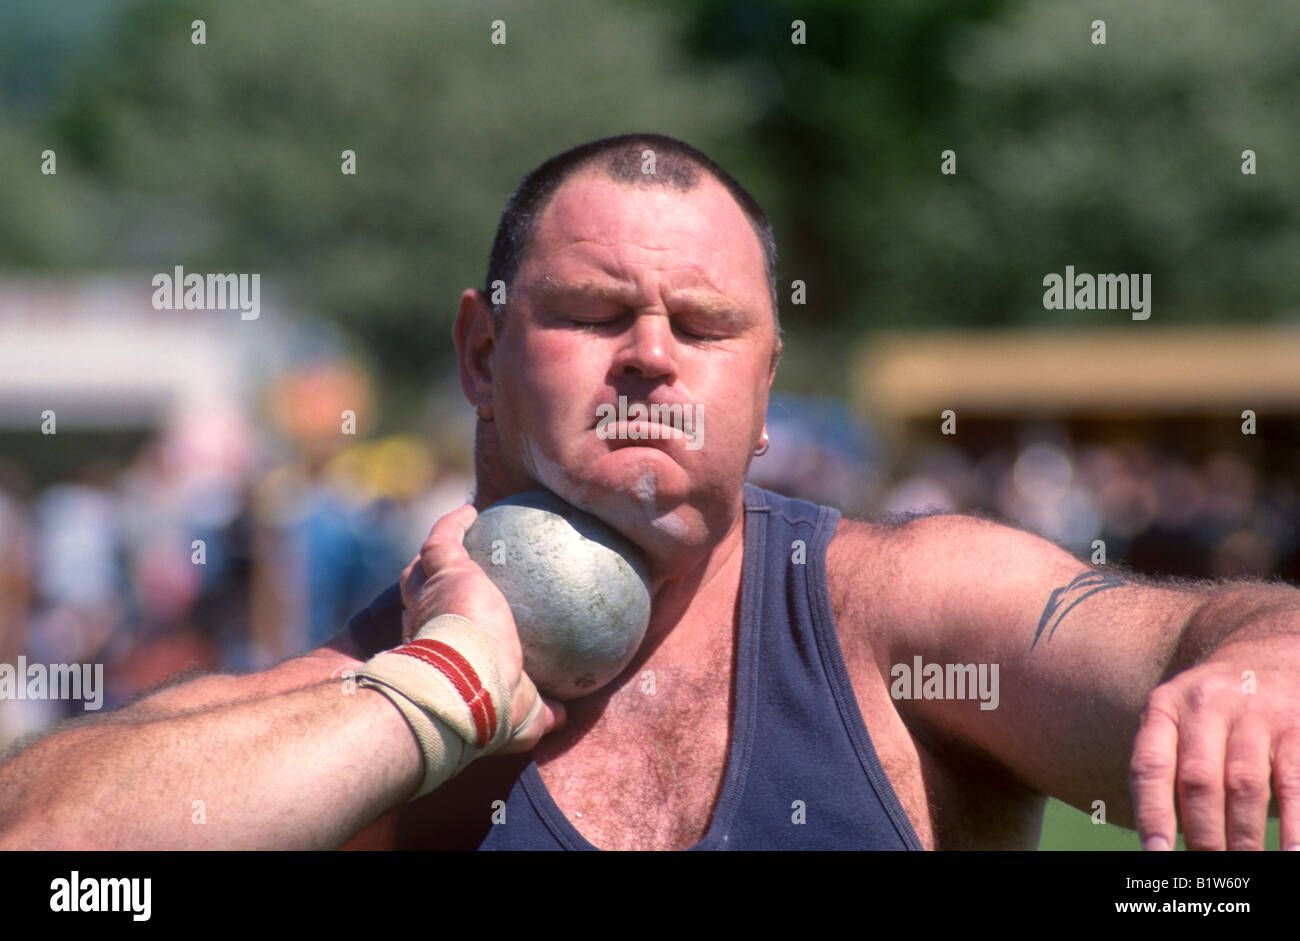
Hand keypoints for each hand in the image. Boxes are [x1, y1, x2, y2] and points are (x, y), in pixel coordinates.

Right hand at [399, 503, 565, 753]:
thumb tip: (565, 715)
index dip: (445, 627)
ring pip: (423, 569)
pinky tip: (471, 511)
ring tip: (458, 539)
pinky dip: (453, 523)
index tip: (464, 624)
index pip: (438, 636)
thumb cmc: (493, 705)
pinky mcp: (445, 572)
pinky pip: (444, 538)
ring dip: (434, 557)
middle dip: (430, 591)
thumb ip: (544, 713)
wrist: (469, 687)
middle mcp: (426, 627)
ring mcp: (431, 597)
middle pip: (422, 600)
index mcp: (442, 656)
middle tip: (454, 583)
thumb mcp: (527, 718)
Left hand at [1129, 636, 1299, 849]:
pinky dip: (1293, 821)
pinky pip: (1293, 781)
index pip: (1150, 765)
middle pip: (1198, 781)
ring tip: (1245, 867)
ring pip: (1243, 785)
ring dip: (1245, 836)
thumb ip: (1166, 767)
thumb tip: (1162, 841)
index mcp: (1165, 707)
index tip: (1156, 854)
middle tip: (1208, 868)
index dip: (1152, 813)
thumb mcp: (1177, 719)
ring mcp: (1254, 713)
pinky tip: (1292, 851)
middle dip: (1204, 834)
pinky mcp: (1296, 725)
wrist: (1268, 654)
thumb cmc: (1212, 709)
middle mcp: (1205, 704)